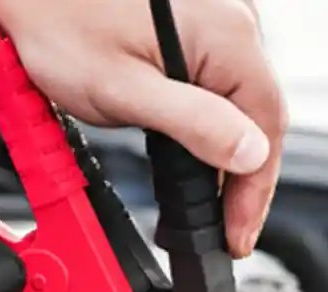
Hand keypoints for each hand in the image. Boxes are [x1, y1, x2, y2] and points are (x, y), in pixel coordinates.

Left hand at [0, 0, 287, 257]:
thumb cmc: (59, 23)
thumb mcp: (125, 90)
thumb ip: (194, 124)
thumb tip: (249, 155)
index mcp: (227, 35)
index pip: (267, 127)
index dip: (254, 192)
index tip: (237, 234)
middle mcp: (232, 20)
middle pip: (260, 116)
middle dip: (243, 181)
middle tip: (225, 231)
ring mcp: (216, 19)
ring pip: (241, 102)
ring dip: (229, 155)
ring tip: (210, 205)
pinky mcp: (195, 25)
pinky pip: (220, 83)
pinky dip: (214, 124)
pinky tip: (196, 154)